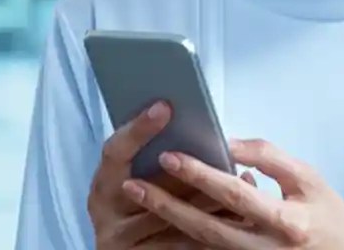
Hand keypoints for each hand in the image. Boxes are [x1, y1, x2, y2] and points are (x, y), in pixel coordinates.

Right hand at [87, 100, 257, 247]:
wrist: (128, 245)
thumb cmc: (134, 207)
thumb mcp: (133, 177)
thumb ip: (150, 158)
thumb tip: (186, 124)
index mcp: (103, 183)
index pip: (115, 151)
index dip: (138, 129)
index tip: (164, 107)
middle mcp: (104, 212)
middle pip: (147, 187)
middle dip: (188, 172)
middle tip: (221, 152)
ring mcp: (120, 239)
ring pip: (168, 220)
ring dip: (207, 202)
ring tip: (239, 181)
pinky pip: (181, 246)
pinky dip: (209, 233)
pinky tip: (236, 217)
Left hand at [121, 137, 343, 248]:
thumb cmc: (329, 217)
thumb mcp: (308, 178)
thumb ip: (269, 158)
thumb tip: (230, 142)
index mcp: (285, 220)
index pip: (234, 195)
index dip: (200, 175)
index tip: (169, 156)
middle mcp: (264, 248)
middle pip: (205, 227)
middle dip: (166, 204)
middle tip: (133, 183)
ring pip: (200, 244)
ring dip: (166, 221)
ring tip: (138, 197)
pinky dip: (182, 237)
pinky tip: (158, 220)